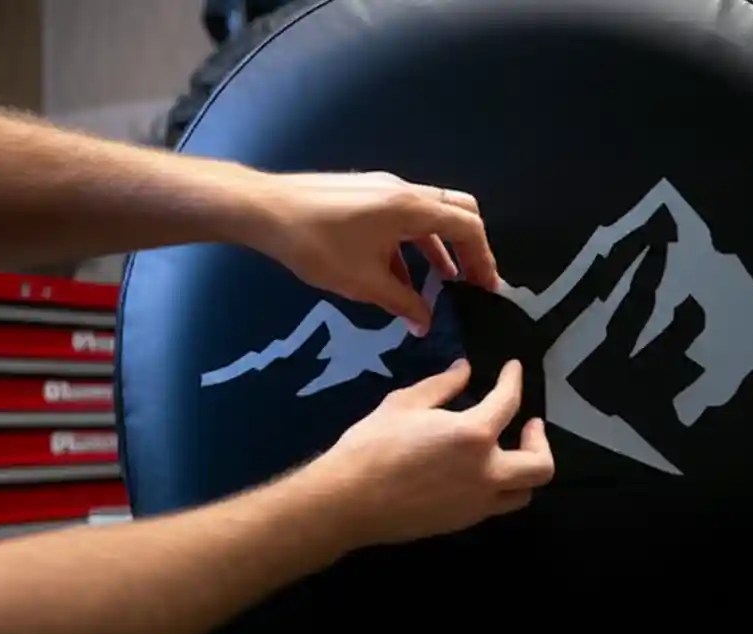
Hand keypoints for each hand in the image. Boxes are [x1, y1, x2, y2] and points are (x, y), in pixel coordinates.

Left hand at [244, 170, 499, 335]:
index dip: (484, 258)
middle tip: (474, 280)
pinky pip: (403, 218)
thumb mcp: (364, 282)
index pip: (467, 227)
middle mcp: (405, 191)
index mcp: (412, 208)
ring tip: (444, 284)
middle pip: (457, 212)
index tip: (487, 287)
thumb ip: (402, 303)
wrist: (264, 210)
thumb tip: (425, 324)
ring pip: (428, 216)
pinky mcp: (365, 195)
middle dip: (470, 247)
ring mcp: (384, 189)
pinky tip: (401, 276)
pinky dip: (413, 243)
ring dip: (440, 248)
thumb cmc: (318, 246)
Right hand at [309, 358, 553, 546]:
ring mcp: (477, 503)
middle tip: (528, 424)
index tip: (513, 370)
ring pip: (524, 492)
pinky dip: (499, 486)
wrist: (347, 501)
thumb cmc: (372, 446)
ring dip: (524, 470)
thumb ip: (442, 386)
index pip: (509, 402)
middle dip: (540, 441)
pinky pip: (496, 505)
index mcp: (473, 435)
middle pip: (540, 465)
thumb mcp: (404, 404)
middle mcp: (485, 472)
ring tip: (507, 453)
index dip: (513, 380)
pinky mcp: (462, 521)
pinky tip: (479, 472)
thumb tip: (464, 370)